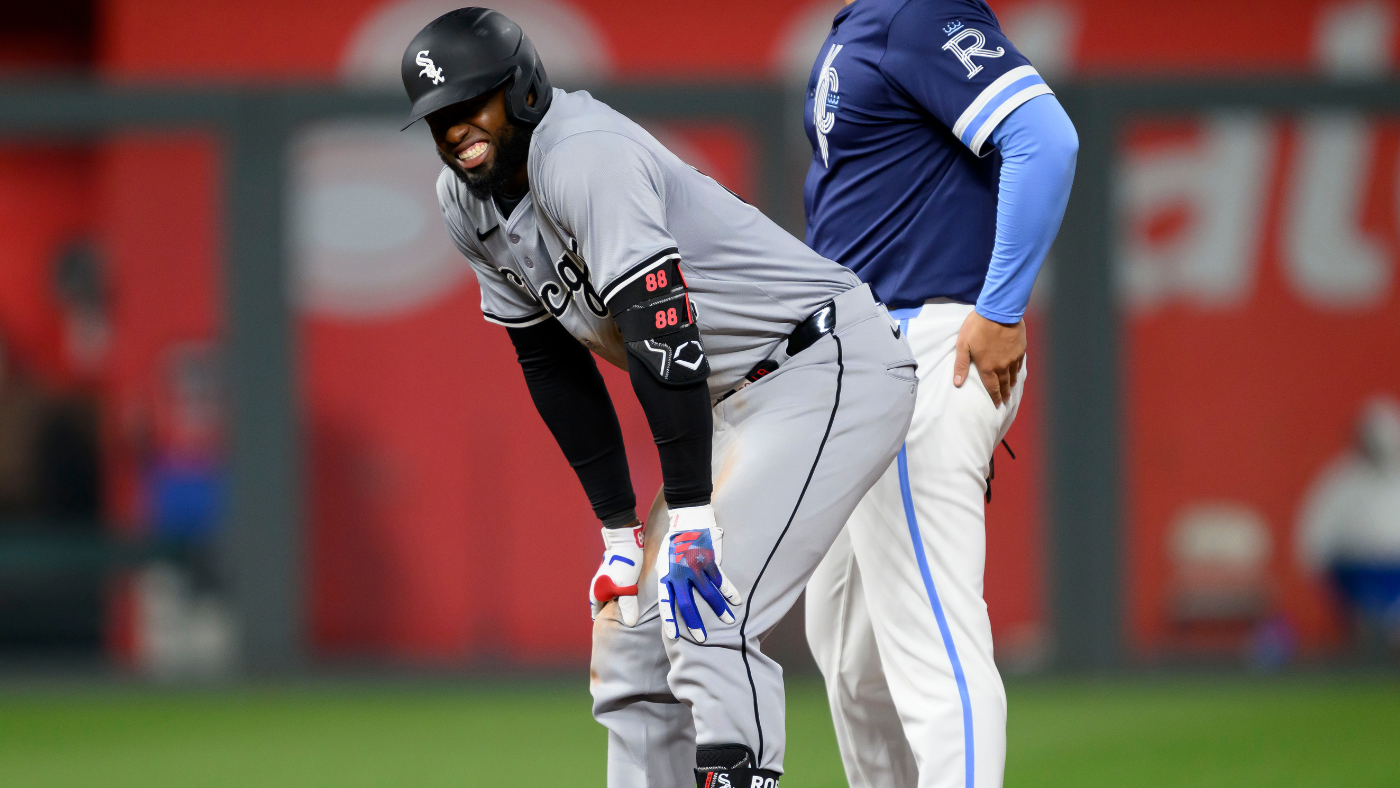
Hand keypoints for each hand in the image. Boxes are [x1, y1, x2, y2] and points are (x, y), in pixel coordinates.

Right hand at [590, 523, 644, 625]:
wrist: (626, 541)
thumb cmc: (626, 563)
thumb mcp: (628, 585)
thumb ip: (628, 604)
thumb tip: (630, 623)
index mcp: (597, 590)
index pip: (596, 611)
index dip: (602, 620)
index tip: (609, 628)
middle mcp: (598, 585)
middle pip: (601, 604)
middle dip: (608, 613)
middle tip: (618, 623)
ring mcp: (604, 578)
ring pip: (607, 596)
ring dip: (614, 603)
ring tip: (624, 612)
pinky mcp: (612, 573)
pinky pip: (612, 589)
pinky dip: (617, 595)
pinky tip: (627, 596)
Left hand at [657, 505, 743, 642]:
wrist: (686, 522)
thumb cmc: (674, 544)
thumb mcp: (663, 563)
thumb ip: (667, 581)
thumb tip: (670, 599)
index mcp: (666, 576)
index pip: (666, 603)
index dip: (670, 620)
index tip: (674, 635)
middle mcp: (680, 574)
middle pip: (687, 604)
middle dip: (695, 623)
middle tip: (701, 638)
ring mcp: (695, 568)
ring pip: (708, 594)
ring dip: (719, 609)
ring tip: (729, 621)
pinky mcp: (709, 561)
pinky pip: (720, 580)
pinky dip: (728, 591)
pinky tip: (735, 600)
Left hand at [953, 311, 1025, 406]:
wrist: (999, 311)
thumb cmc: (977, 327)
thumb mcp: (963, 345)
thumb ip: (961, 365)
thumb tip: (957, 383)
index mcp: (987, 367)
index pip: (991, 387)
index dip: (995, 397)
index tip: (997, 405)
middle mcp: (1002, 366)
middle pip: (1004, 383)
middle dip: (1004, 393)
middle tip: (1005, 400)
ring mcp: (1013, 357)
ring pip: (1013, 375)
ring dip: (1011, 383)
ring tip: (1010, 388)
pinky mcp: (1020, 349)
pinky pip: (1019, 364)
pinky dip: (1018, 370)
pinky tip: (1017, 372)